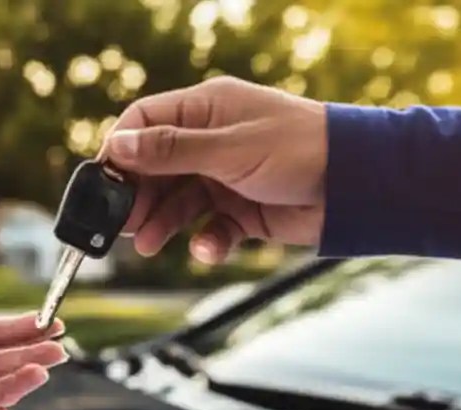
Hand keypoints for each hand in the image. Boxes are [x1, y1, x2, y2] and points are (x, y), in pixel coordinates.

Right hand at [101, 76, 327, 263]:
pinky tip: (206, 248)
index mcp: (206, 110)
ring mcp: (226, 175)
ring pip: (178, 201)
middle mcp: (212, 140)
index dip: (120, 152)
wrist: (357, 185)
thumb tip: (118, 146)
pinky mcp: (243, 208)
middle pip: (155, 168)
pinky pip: (209, 226)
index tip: (103, 184)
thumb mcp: (227, 149)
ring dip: (161, 223)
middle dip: (137, 197)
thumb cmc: (300, 149)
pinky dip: (203, 240)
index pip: (144, 123)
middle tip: (121, 225)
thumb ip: (169, 151)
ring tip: (147, 245)